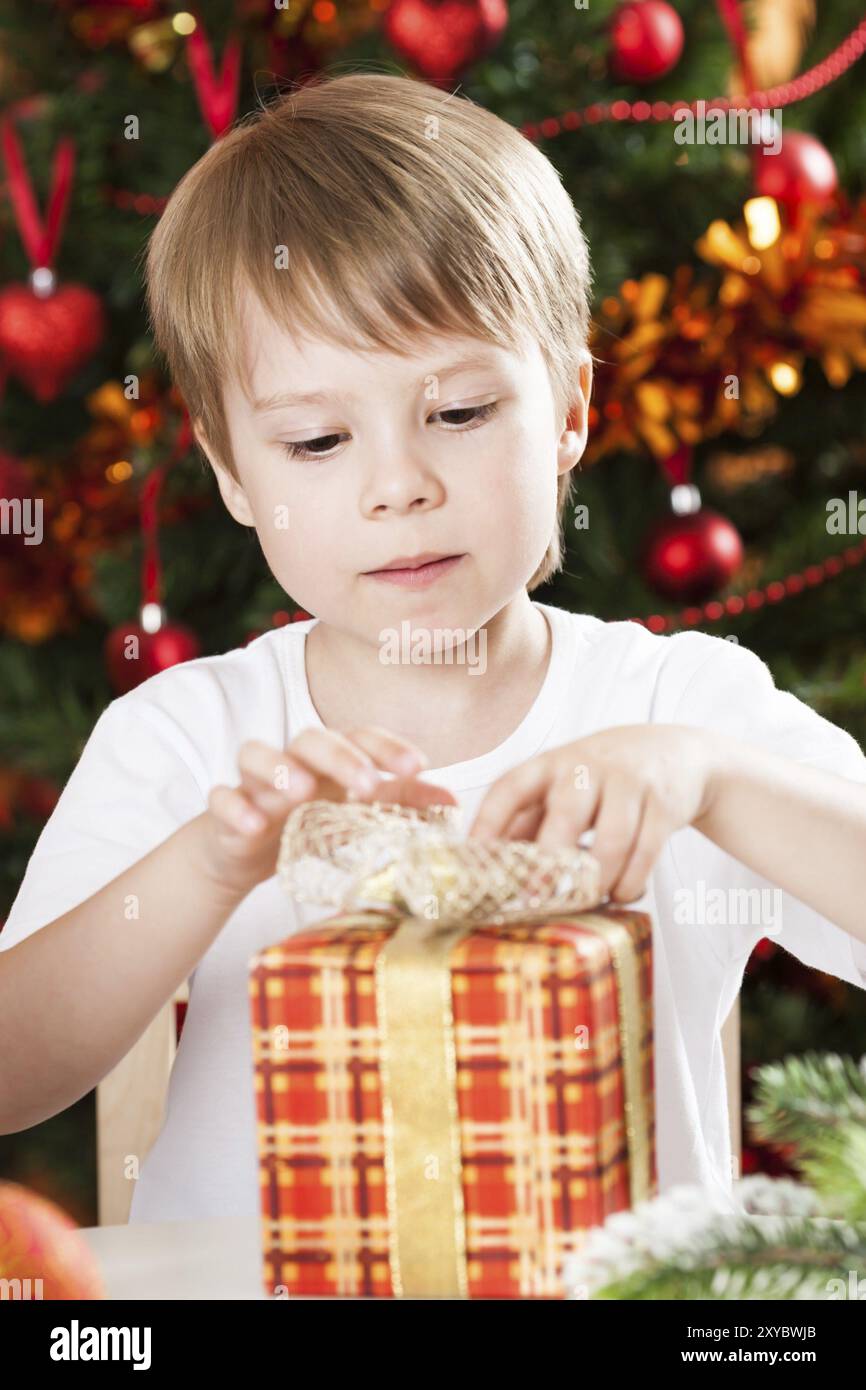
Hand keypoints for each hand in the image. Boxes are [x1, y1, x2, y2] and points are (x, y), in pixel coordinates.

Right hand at [201, 725, 456, 899]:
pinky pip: (220, 798)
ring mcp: (253, 783)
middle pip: (312, 739)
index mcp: (329, 760)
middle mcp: (292, 761)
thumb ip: (400, 804)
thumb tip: (452, 800)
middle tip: (368, 785)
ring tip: (302, 791)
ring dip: (280, 767)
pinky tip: (253, 824)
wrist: (241, 854)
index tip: (419, 766)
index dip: (388, 747)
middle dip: (342, 757)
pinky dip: (233, 806)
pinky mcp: (222, 810)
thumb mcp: (354, 815)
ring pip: (256, 753)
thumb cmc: (304, 824)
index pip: (359, 737)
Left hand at [467, 724, 717, 903]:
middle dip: (550, 863)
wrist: (673, 753)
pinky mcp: (663, 804)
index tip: (475, 861)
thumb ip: (528, 820)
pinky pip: (646, 852)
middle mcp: (586, 767)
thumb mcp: (560, 785)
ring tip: (587, 901)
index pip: (510, 788)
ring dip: (597, 881)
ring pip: (612, 840)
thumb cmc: (602, 777)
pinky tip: (620, 893)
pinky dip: (630, 882)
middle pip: (565, 815)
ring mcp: (628, 783)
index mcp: (549, 764)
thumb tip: (487, 868)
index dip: (488, 824)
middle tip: (537, 899)